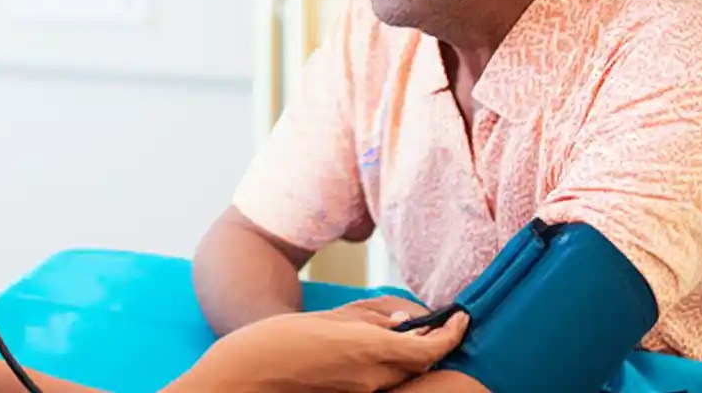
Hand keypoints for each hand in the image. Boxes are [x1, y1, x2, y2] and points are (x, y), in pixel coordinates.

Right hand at [185, 303, 467, 392]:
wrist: (240, 379)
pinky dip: (382, 368)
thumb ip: (367, 319)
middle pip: (417, 362)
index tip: (461, 317)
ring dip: (402, 356)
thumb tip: (403, 319)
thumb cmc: (274, 343)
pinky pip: (376, 383)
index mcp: (367, 350)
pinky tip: (362, 353)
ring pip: (397, 373)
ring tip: (388, 333)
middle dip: (427, 343)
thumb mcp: (324, 320)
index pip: (430, 347)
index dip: (452, 333)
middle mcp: (371, 379)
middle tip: (425, 322)